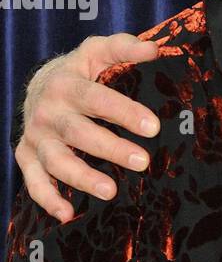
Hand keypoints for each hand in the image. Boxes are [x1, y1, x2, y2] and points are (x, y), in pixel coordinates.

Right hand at [15, 34, 160, 222]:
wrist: (37, 87)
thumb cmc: (78, 72)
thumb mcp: (95, 52)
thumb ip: (123, 47)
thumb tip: (155, 50)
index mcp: (65, 84)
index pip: (96, 98)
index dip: (123, 111)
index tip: (152, 126)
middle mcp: (47, 112)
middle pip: (78, 132)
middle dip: (110, 148)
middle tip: (142, 161)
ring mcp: (36, 137)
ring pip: (56, 161)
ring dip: (82, 177)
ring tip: (111, 190)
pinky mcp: (27, 157)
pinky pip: (34, 182)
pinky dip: (47, 199)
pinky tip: (66, 214)